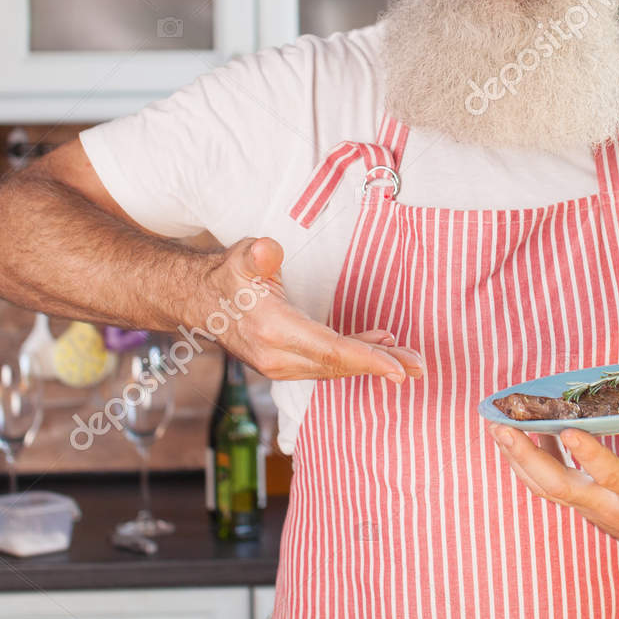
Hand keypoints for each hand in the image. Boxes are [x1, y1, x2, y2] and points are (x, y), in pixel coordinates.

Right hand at [202, 237, 422, 382]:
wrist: (200, 301)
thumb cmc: (228, 276)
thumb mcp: (241, 257)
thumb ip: (258, 255)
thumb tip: (268, 250)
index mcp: (272, 330)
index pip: (329, 349)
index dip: (366, 358)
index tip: (398, 368)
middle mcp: (277, 356)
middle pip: (338, 365)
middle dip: (381, 366)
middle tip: (419, 366)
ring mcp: (280, 365)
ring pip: (334, 369)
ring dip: (371, 364)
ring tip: (407, 359)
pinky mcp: (284, 365)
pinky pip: (326, 366)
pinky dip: (354, 359)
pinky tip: (378, 346)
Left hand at [487, 385, 618, 565]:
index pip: (609, 475)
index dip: (588, 456)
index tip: (566, 431)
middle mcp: (610, 507)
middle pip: (559, 488)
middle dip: (527, 458)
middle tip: (501, 428)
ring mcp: (592, 510)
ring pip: (545, 488)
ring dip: (517, 459)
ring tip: (495, 426)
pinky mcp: (583, 507)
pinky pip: (548, 486)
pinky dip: (529, 462)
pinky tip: (517, 433)